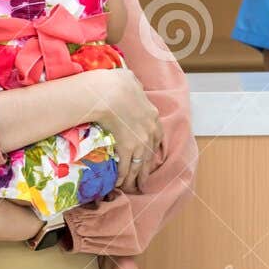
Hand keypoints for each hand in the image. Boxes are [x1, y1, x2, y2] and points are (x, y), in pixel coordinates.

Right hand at [92, 69, 161, 192]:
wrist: (111, 93)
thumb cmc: (118, 83)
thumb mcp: (131, 81)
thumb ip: (134, 85)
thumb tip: (130, 80)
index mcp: (153, 116)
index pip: (156, 137)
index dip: (152, 149)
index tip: (149, 156)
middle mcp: (150, 132)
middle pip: (149, 156)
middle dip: (146, 170)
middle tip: (143, 181)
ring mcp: (140, 141)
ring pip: (139, 165)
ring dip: (135, 178)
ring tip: (132, 188)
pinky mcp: (128, 148)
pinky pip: (126, 167)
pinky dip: (123, 177)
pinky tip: (119, 184)